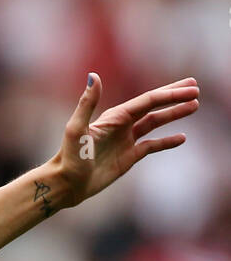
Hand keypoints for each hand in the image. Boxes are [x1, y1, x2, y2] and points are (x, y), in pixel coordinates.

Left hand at [51, 73, 199, 207]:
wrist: (65, 184)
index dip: (169, 94)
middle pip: (153, 106)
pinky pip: (152, 146)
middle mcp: (121, 125)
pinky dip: (166, 142)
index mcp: (114, 117)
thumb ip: (87, 103)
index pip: (147, 101)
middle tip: (196, 89)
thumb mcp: (76, 128)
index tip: (189, 88)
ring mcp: (125, 141)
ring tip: (194, 106)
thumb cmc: (68, 158)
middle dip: (174, 97)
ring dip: (174, 115)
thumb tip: (94, 76)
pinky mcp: (127, 158)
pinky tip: (181, 138)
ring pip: (155, 123)